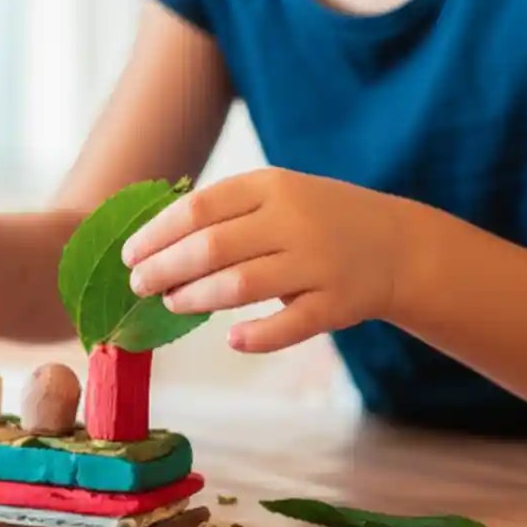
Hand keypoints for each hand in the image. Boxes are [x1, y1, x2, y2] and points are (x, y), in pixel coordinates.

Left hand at [121, 168, 409, 352]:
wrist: (397, 244)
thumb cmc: (315, 220)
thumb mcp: (275, 196)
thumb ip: (223, 213)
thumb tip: (149, 242)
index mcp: (271, 187)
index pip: (198, 209)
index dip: (156, 234)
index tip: (128, 255)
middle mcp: (294, 221)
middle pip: (212, 248)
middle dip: (165, 269)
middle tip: (139, 286)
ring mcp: (318, 263)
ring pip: (241, 285)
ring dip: (197, 298)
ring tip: (172, 303)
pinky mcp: (337, 304)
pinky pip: (289, 326)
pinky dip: (256, 336)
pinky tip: (232, 339)